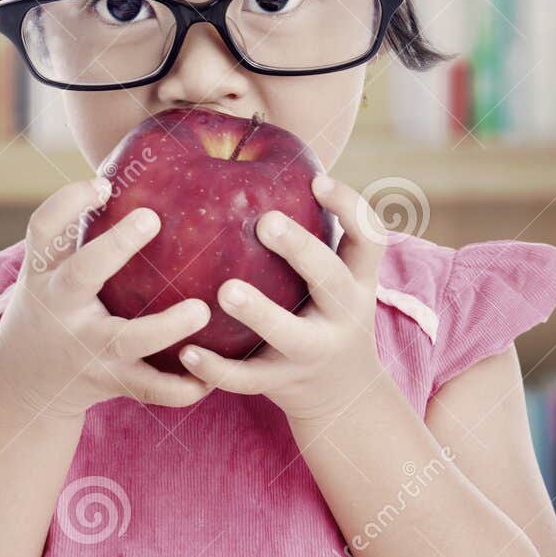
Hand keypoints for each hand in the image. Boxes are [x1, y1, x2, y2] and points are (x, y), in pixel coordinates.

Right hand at [0, 176, 212, 419]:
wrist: (23, 386)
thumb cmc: (51, 312)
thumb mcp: (48, 275)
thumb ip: (80, 236)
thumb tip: (133, 174)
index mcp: (45, 276)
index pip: (43, 230)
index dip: (67, 202)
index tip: (101, 182)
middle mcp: (61, 310)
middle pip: (81, 276)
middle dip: (113, 248)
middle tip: (151, 218)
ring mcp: (86, 350)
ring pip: (125, 340)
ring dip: (166, 327)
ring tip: (202, 311)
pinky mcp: (111, 383)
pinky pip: (150, 389)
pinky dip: (181, 388)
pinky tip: (212, 376)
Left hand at [177, 174, 387, 422]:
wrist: (343, 394)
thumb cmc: (324, 313)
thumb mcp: (335, 279)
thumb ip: (308, 236)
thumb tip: (253, 162)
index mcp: (357, 281)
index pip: (369, 238)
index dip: (349, 206)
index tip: (317, 179)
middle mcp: (344, 314)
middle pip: (330, 280)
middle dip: (301, 250)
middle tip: (266, 222)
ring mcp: (314, 352)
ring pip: (290, 335)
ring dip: (260, 313)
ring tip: (226, 291)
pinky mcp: (283, 383)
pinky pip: (248, 378)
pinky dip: (217, 368)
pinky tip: (186, 352)